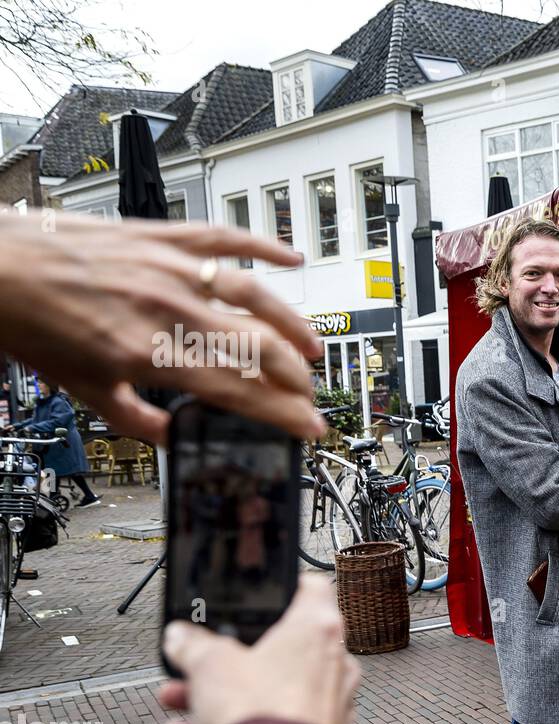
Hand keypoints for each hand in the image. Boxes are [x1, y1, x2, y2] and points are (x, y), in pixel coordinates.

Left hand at [0, 211, 325, 444]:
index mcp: (151, 354)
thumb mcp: (85, 389)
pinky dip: (263, 247)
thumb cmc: (32, 324)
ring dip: (294, 324)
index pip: (240, 391)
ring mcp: (169, 269)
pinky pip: (224, 238)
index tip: (307, 427)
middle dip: (297, 377)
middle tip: (309, 394)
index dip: (284, 413)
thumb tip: (172, 437)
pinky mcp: (160, 237)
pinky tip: (290, 258)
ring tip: (312, 345)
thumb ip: (137, 420)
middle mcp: (168, 309)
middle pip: (259, 346)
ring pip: (255, 296)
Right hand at [159, 576, 359, 723]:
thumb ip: (193, 645)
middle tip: (199, 660)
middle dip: (232, 655)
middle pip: (281, 645)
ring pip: (273, 688)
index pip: (310, 587)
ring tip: (180, 701)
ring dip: (226, 692)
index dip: (282, 583)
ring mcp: (332, 702)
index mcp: (319, 628)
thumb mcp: (209, 664)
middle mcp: (335, 662)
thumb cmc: (260, 714)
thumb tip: (181, 637)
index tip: (260, 590)